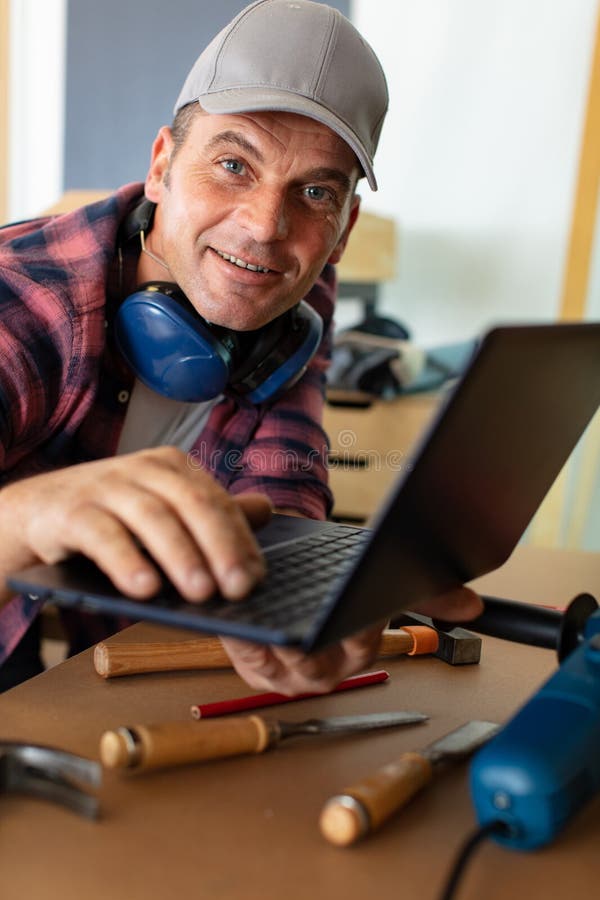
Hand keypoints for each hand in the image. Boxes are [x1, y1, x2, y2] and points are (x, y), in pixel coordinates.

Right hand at [0, 447, 271, 606]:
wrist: (34, 514)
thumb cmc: (111, 518)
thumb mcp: (163, 512)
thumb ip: (210, 512)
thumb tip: (267, 511)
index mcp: (173, 467)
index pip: (217, 501)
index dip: (241, 541)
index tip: (257, 579)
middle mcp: (143, 468)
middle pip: (192, 503)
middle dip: (220, 546)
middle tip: (238, 589)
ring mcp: (106, 485)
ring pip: (152, 516)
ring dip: (180, 556)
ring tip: (201, 593)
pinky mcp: (71, 510)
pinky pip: (102, 534)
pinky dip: (126, 561)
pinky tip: (144, 589)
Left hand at [220, 586, 482, 695]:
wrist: (291, 566)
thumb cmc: (332, 574)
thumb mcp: (377, 575)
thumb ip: (424, 592)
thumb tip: (472, 604)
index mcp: (355, 651)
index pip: (362, 643)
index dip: (361, 628)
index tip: (359, 609)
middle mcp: (322, 670)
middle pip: (318, 663)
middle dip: (311, 644)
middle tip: (306, 625)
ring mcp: (283, 669)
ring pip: (280, 661)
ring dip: (273, 642)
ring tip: (272, 621)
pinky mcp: (248, 658)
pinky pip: (246, 649)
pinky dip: (244, 633)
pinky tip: (242, 612)